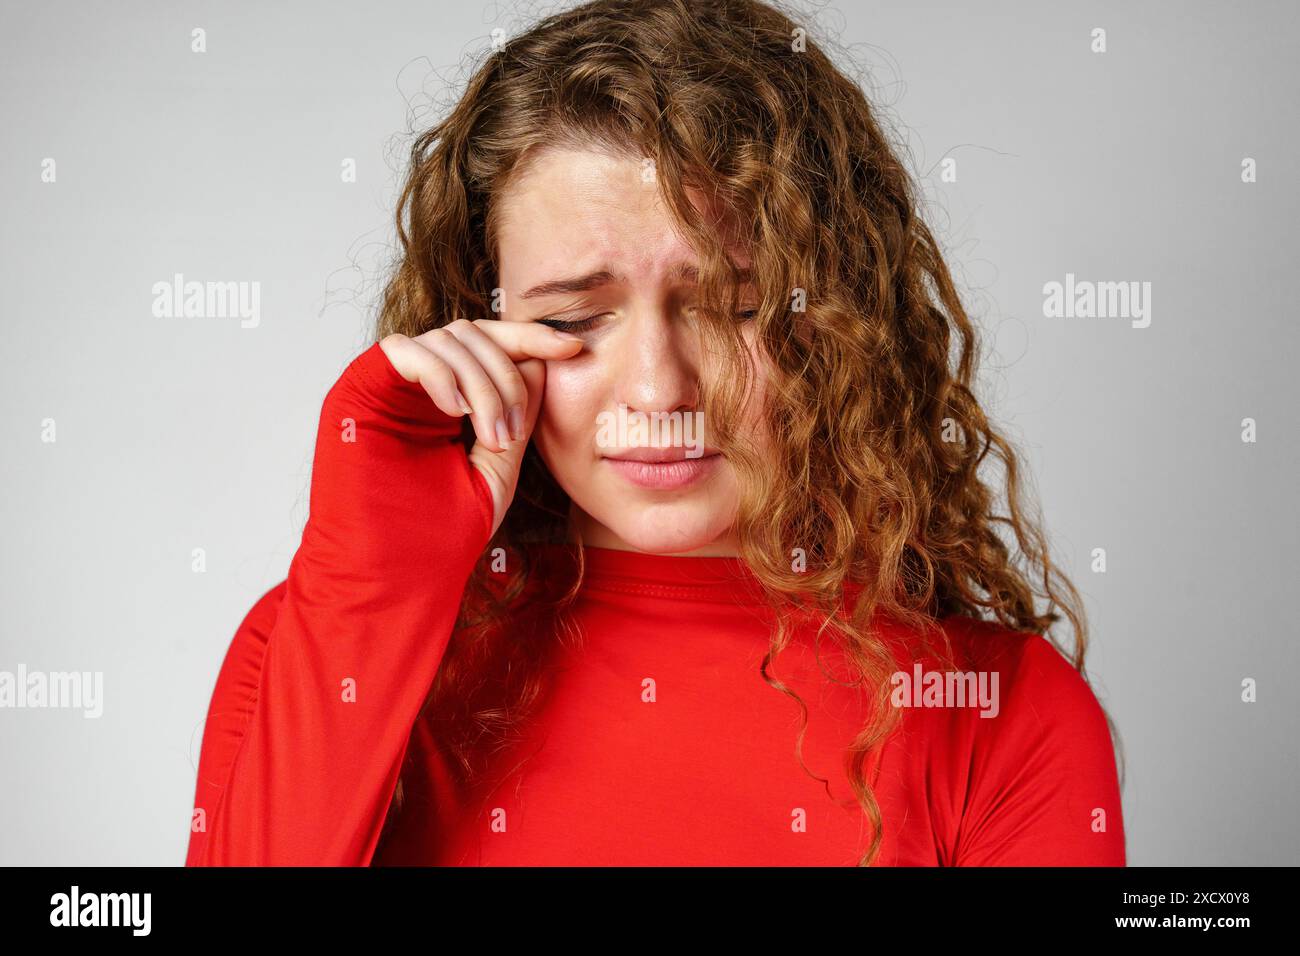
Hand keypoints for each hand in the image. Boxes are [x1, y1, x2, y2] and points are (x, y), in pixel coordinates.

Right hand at [378, 319, 582, 535]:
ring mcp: (386, 385)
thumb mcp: (497, 469)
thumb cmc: (442, 533)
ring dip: (480, 382)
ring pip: (444, 339)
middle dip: (506, 373)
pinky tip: (455, 412)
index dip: (529, 338)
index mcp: (447, 401)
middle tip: (514, 430)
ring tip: (489, 436)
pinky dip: (439, 373)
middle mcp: (416, 386)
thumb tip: (540, 361)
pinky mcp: (357, 388)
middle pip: (471, 333)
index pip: (490, 347)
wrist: (397, 573)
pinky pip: (402, 349)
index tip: (570, 349)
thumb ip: (517, 416)